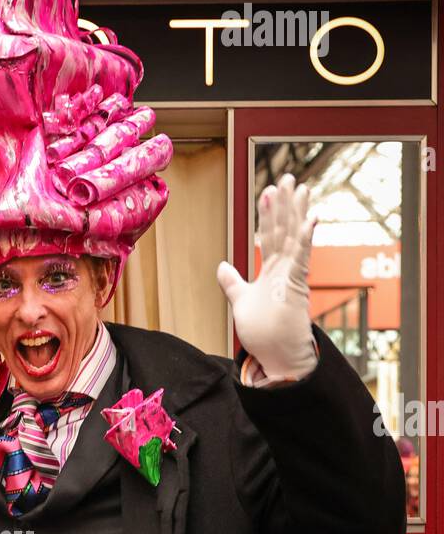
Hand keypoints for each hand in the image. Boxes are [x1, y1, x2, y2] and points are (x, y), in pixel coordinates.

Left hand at [216, 172, 317, 382]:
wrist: (276, 356)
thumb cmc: (263, 332)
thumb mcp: (240, 301)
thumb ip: (232, 283)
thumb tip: (222, 265)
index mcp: (272, 270)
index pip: (270, 235)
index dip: (268, 213)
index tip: (267, 191)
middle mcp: (285, 269)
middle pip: (285, 229)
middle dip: (285, 204)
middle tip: (288, 177)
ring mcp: (293, 276)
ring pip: (296, 237)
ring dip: (297, 212)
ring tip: (300, 187)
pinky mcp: (298, 286)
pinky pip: (303, 258)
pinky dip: (307, 238)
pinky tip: (311, 218)